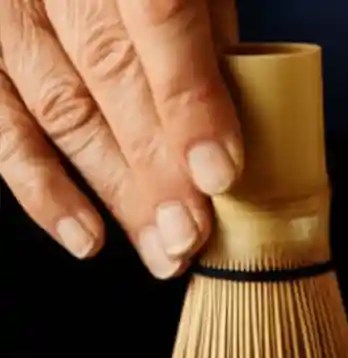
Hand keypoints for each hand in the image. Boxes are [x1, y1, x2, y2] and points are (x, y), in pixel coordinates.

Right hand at [0, 0, 240, 276]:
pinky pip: (4, 126)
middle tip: (195, 235)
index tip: (218, 174)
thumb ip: (208, 33)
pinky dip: (42, 190)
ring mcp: (10, 15)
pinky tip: (86, 237)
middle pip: (112, 79)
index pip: (159, 20)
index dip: (189, 103)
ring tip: (165, 251)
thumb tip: (232, 126)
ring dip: (118, 193)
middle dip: (159, 170)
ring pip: (64, 113)